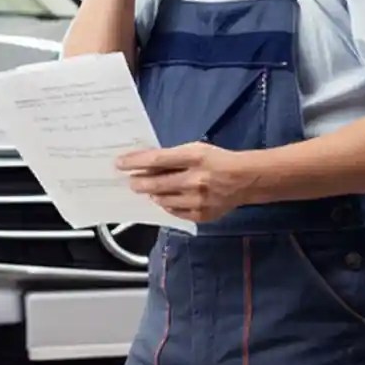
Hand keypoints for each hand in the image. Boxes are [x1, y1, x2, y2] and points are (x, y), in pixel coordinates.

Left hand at [116, 142, 263, 222]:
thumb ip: (172, 157)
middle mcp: (196, 180)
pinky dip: (167, 204)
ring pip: (162, 200)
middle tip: (131, 181)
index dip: (135, 162)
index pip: (157, 159)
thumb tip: (144, 164)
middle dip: (138, 182)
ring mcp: (199, 200)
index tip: (120, 164)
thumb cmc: (216, 161)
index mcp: (194, 158)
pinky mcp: (201, 215)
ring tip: (150, 189)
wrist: (245, 180)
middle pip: (156, 183)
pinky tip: (166, 198)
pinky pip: (174, 211)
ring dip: (152, 194)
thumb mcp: (195, 150)